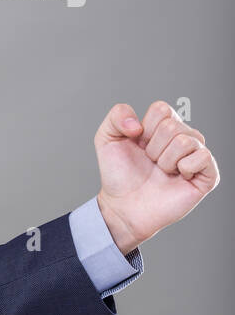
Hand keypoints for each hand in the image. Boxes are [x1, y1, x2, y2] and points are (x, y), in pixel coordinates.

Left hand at [94, 101, 219, 255]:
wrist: (123, 206)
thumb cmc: (118, 174)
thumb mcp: (106, 139)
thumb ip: (116, 116)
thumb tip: (138, 123)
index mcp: (162, 127)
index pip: (162, 109)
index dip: (145, 129)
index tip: (137, 144)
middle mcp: (183, 138)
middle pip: (172, 126)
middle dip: (153, 147)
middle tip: (149, 162)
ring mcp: (196, 156)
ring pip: (186, 141)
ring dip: (165, 159)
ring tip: (161, 171)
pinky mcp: (208, 175)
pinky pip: (204, 157)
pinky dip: (185, 167)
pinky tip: (178, 176)